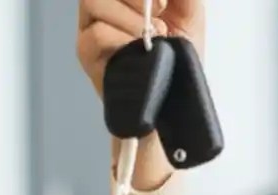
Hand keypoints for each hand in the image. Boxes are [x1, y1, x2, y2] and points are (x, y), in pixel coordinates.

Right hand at [77, 0, 205, 97]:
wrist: (177, 102)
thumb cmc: (179, 60)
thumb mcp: (189, 17)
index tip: (163, 2)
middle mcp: (103, 10)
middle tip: (160, 15)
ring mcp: (91, 30)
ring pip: (94, 2)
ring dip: (130, 18)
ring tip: (154, 36)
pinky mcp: (88, 55)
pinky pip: (96, 34)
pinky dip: (122, 38)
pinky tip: (139, 50)